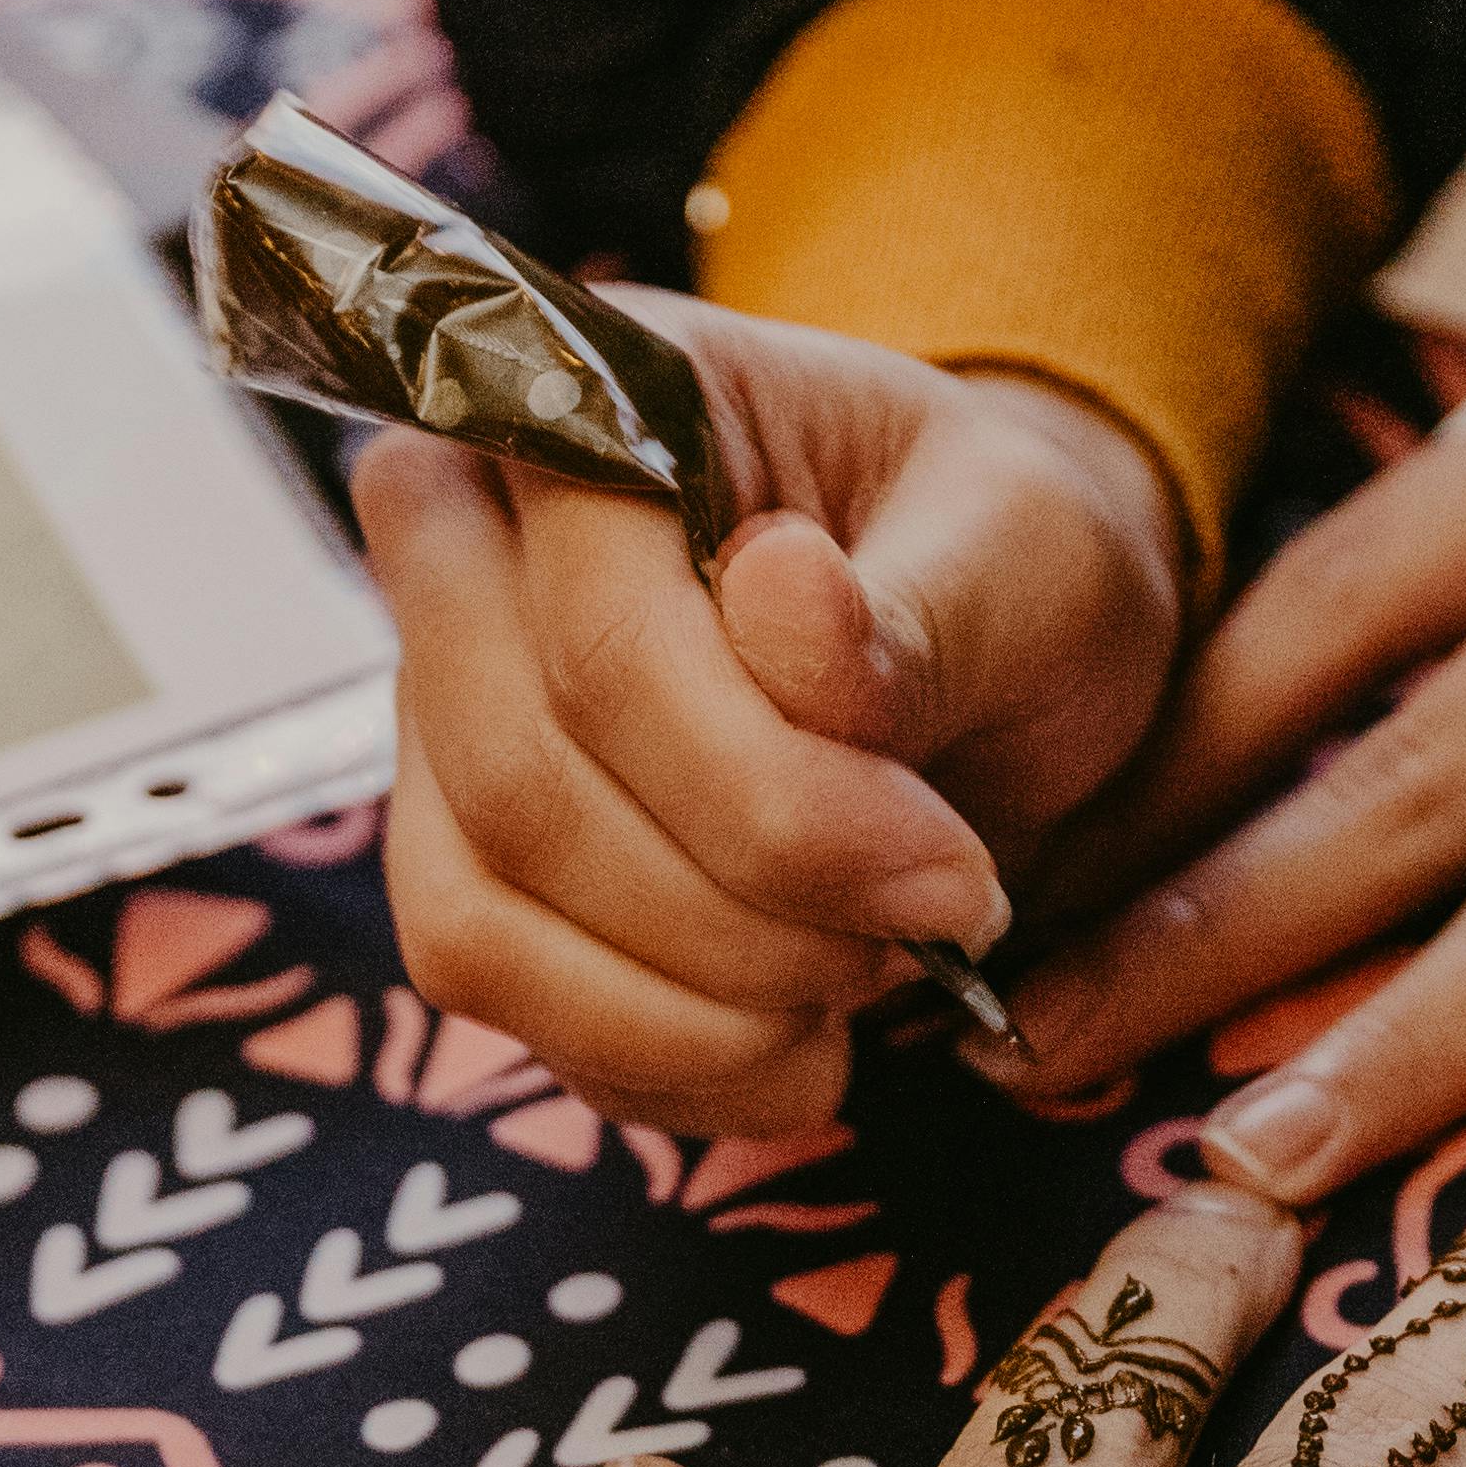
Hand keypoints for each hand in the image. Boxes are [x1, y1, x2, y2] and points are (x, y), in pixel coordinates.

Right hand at [362, 303, 1183, 1135]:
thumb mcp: (1031, 555)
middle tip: (930, 937)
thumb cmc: (1004, 559)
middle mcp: (465, 539)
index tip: (958, 884)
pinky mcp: (457, 850)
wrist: (993, 628)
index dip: (780, 809)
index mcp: (594, 403)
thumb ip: (915, 608)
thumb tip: (779, 600)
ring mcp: (434, 708)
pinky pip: (499, 1004)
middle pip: (527, 794)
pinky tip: (796, 1046)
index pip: (608, 650)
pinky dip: (660, 1063)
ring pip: (483, 922)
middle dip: (750, 919)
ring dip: (698, 1012)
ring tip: (865, 985)